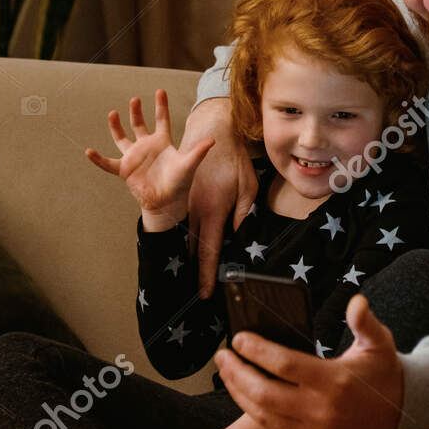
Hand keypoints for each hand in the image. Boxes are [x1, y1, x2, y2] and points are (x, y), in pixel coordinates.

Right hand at [85, 89, 215, 227]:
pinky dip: (98, 159)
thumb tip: (212, 140)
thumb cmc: (180, 183)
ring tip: (112, 113)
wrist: (167, 203)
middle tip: (135, 99)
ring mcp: (134, 157)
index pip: (161, 119)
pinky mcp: (125, 170)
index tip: (160, 90)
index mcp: (162, 142)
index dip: (160, 105)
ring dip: (116, 127)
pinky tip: (89, 152)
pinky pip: (108, 163)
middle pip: (139, 124)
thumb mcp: (189, 165)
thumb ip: (198, 152)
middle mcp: (147, 146)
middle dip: (136, 112)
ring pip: (121, 138)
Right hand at [181, 97, 257, 297]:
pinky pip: (180, 223)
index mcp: (213, 211)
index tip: (204, 293)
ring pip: (182, 237)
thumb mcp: (248, 188)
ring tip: (183, 279)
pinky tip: (180, 250)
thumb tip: (238, 238)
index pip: (209, 250)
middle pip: (191, 249)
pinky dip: (180, 238)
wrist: (212, 134)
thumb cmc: (234, 161)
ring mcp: (184, 204)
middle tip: (191, 294)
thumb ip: (243, 214)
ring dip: (183, 257)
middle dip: (191, 272)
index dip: (206, 274)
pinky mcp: (180, 197)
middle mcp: (194, 211)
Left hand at [213, 294, 402, 428]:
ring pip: (263, 414)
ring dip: (238, 391)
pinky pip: (273, 428)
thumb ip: (365, 321)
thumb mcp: (380, 342)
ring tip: (227, 370)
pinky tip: (243, 391)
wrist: (397, 412)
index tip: (239, 338)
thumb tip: (356, 301)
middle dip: (237, 372)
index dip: (257, 350)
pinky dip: (253, 409)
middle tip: (223, 354)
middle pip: (264, 392)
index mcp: (335, 381)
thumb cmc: (382, 371)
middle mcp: (322, 409)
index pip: (284, 364)